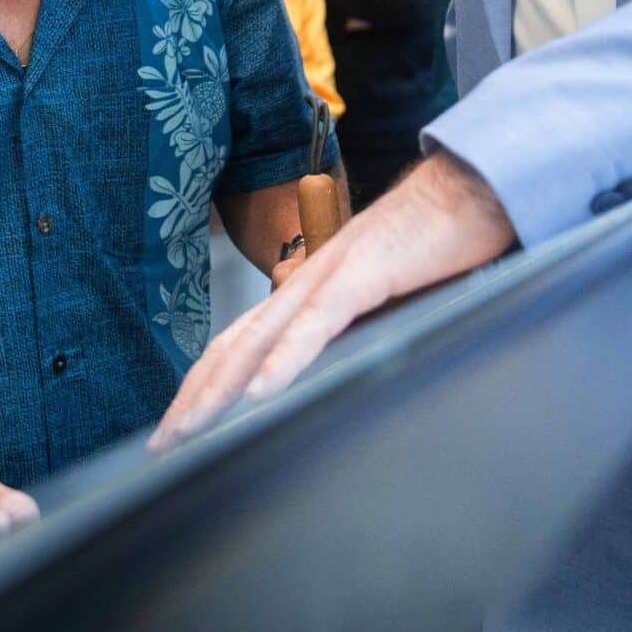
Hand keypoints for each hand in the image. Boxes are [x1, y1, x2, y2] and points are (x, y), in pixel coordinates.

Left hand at [151, 151, 515, 449]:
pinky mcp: (364, 275)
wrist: (471, 186)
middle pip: (231, 347)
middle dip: (192, 399)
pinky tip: (262, 394)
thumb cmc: (434, 245)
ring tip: (189, 430)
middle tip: (160, 445)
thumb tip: (337, 378)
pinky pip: (316, 325)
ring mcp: (329, 277)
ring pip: (259, 340)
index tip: (179, 426)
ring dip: (219, 389)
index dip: (204, 384)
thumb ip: (352, 334)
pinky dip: (285, 360)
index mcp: (305, 290)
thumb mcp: (383, 302)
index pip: (238, 343)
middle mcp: (303, 282)